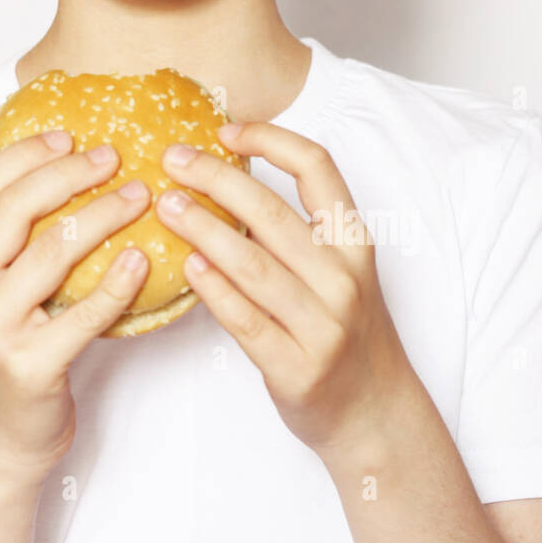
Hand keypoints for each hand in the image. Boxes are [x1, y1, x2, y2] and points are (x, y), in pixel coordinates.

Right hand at [0, 130, 150, 481]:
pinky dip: (116, 283)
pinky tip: (142, 258)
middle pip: (15, 211)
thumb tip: (51, 166)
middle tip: (113, 158)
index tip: (69, 136)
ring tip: (139, 197)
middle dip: (69, 174)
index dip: (27, 155)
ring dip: (102, 216)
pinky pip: (82, 315)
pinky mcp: (28, 367)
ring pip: (50, 254)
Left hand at [155, 123, 418, 459]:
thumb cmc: (344, 330)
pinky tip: (187, 267)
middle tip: (171, 159)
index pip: (317, 168)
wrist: (375, 412)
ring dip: (202, 229)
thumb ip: (292, 231)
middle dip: (215, 178)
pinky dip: (215, 291)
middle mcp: (343, 278)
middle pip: (271, 211)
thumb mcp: (336, 271)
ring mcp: (323, 325)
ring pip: (253, 264)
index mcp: (353, 242)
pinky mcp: (298, 368)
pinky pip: (247, 320)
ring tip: (166, 205)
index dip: (270, 140)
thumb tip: (221, 178)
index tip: (224, 130)